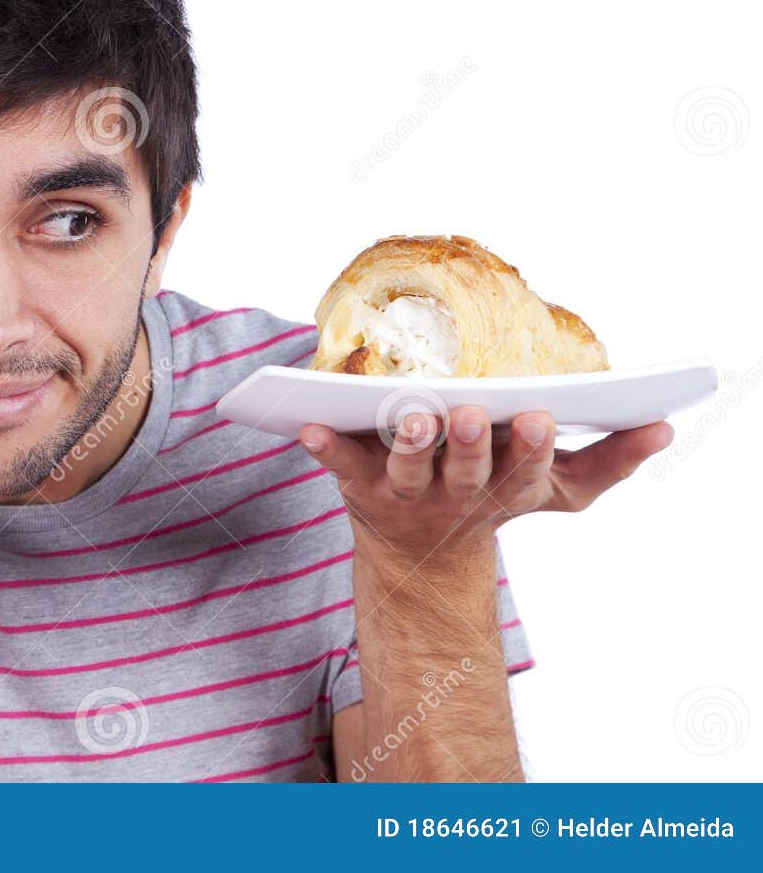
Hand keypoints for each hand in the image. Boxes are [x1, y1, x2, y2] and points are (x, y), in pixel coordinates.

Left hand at [297, 408, 673, 564]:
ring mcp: (405, 493)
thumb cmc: (493, 496)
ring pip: (405, 470)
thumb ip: (611, 460)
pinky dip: (323, 448)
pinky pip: (338, 464)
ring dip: (407, 443)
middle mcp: (455, 495)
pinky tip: (306, 426)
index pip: (523, 469)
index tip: (535, 417)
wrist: (421, 556)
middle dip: (469, 445)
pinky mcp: (358, 486)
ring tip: (409, 414)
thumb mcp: (557, 490)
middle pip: (464, 473)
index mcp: (505, 489)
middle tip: (468, 413)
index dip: (527, 447)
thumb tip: (663, 426)